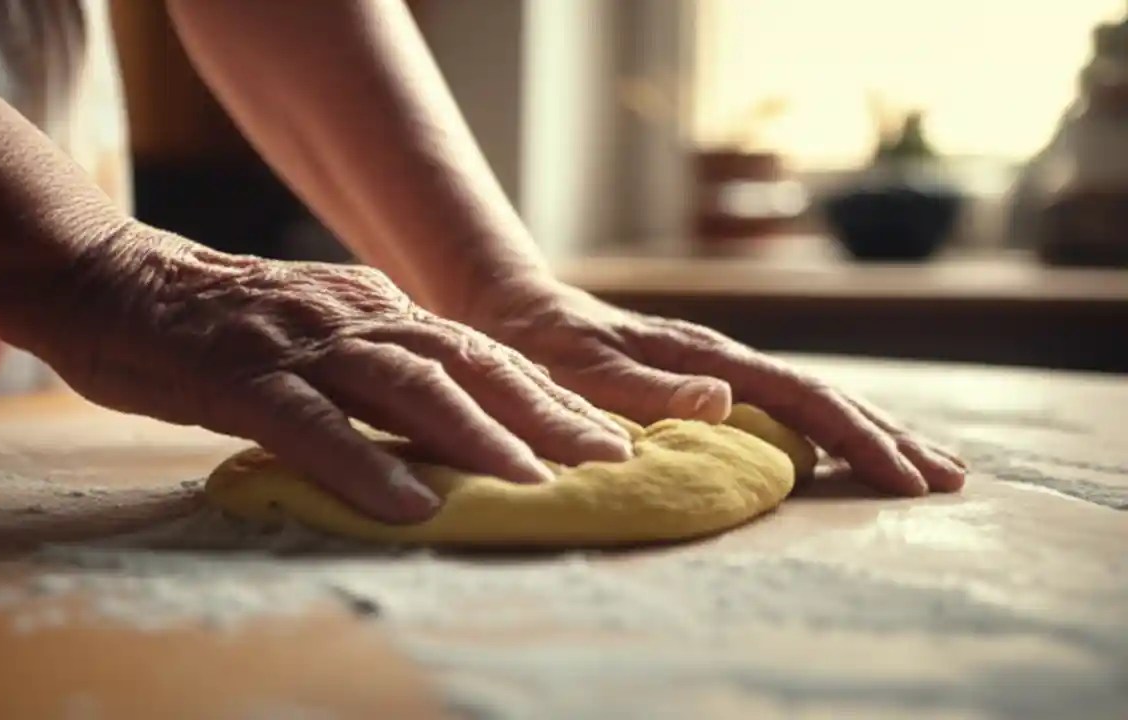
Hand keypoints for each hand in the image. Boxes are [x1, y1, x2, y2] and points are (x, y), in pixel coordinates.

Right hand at [49, 230, 631, 522]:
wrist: (111, 277)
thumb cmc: (217, 322)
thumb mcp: (319, 334)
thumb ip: (378, 367)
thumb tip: (449, 414)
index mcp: (377, 310)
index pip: (480, 354)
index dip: (548, 398)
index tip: (607, 437)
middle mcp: (354, 318)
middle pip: (467, 366)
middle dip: (544, 416)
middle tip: (609, 460)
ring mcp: (300, 344)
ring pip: (405, 388)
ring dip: (476, 437)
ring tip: (534, 483)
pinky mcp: (240, 374)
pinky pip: (311, 425)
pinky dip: (364, 466)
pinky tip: (411, 506)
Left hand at [464, 279, 965, 494]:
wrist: (517, 311)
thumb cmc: (541, 346)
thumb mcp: (579, 367)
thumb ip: (644, 385)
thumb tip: (728, 400)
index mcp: (707, 358)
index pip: (802, 399)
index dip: (856, 439)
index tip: (903, 479)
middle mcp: (726, 359)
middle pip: (827, 397)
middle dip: (889, 437)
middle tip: (952, 479)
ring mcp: (722, 367)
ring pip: (814, 401)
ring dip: (872, 432)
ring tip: (927, 465)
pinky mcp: (711, 379)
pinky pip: (787, 407)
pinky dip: (831, 431)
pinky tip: (849, 450)